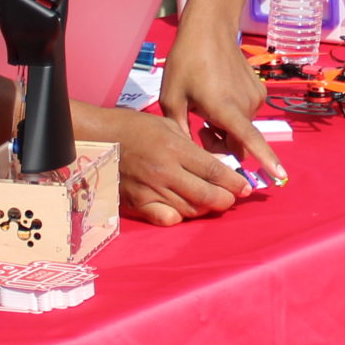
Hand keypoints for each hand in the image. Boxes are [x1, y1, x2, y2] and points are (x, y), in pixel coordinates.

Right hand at [93, 104, 250, 226]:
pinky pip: (165, 219)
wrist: (99, 138)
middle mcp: (164, 172)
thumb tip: (217, 165)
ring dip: (205, 209)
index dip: (233, 182)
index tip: (245, 188)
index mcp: (174, 149)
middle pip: (205, 195)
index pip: (213, 170)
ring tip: (210, 202)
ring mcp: (150, 189)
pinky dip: (179, 217)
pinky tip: (183, 210)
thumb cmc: (136, 127)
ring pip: (189, 210)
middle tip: (231, 198)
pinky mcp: (136, 203)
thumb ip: (192, 147)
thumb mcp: (168, 126)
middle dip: (225, 199)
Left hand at [161, 28, 285, 186]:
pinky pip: (247, 114)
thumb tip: (188, 156)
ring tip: (207, 109)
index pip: (250, 139)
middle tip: (201, 129)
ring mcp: (256, 97)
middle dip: (223, 145)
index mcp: (224, 108)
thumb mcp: (171, 98)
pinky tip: (219, 97)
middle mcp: (246, 105)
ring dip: (228, 129)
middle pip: (240, 143)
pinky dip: (235, 115)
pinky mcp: (260, 91)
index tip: (279, 175)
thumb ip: (179, 131)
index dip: (265, 159)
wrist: (210, 30)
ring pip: (243, 129)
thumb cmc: (186, 62)